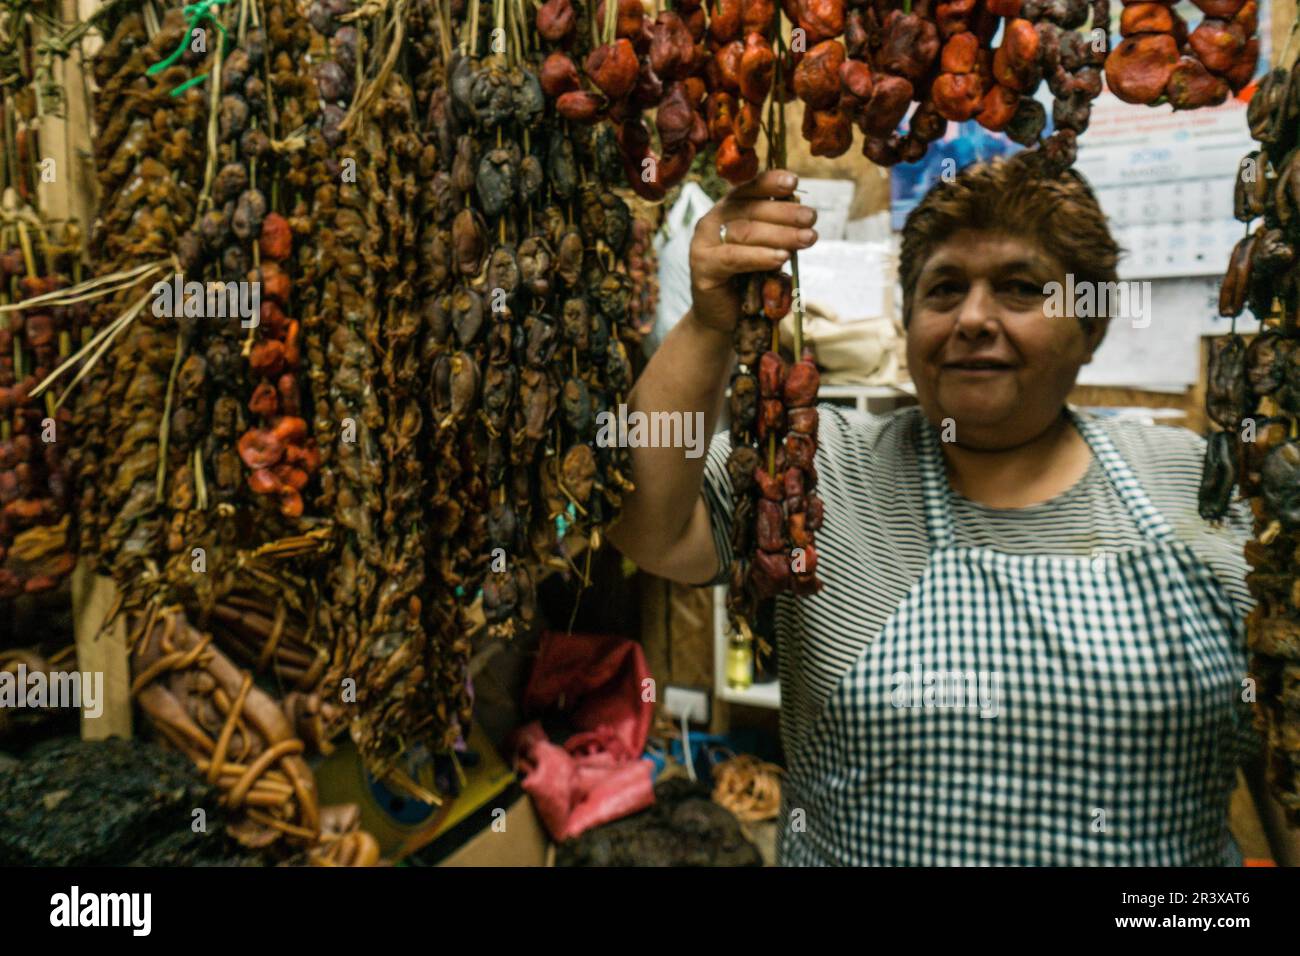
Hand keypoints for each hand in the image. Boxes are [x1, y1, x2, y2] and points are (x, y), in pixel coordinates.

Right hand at [688, 168, 818, 334]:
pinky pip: (734, 258)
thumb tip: (804, 217)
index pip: (748, 189)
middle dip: (785, 213)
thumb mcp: (766, 250)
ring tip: (806, 239)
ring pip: (744, 231)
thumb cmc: (748, 281)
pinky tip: (781, 258)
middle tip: (812, 218)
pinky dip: (759, 256)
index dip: (770, 183)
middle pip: (750, 209)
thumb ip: (777, 233)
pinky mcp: (702, 268)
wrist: (724, 316)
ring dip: (780, 235)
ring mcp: (703, 244)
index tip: (795, 182)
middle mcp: (711, 221)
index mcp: (727, 211)